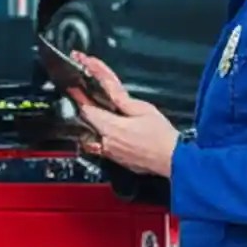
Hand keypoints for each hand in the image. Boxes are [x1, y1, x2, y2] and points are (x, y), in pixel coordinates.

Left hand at [70, 52, 180, 176]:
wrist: (173, 160)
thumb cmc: (162, 135)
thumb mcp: (143, 109)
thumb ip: (121, 99)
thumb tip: (108, 88)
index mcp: (112, 127)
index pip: (87, 109)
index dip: (80, 96)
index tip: (73, 86)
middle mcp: (106, 142)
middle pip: (88, 122)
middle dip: (86, 107)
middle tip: (81, 93)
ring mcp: (111, 153)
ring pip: (94, 134)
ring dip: (93, 122)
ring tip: (96, 110)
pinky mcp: (118, 160)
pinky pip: (103, 146)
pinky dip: (102, 136)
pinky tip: (109, 130)